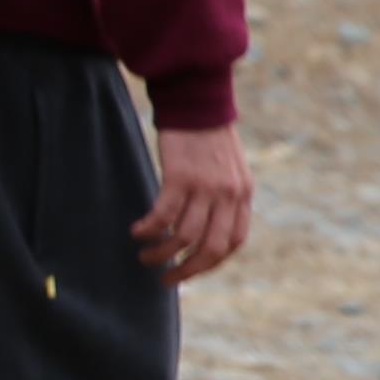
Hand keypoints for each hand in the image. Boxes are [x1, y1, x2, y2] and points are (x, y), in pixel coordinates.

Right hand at [135, 117, 252, 283]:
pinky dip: (148, 230)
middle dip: (188, 270)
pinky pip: (163, 215)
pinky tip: (137, 232)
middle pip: (211, 248)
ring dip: (162, 253)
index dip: (211, 262)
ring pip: (183, 237)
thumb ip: (225, 196)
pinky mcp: (180, 176)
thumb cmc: (207, 134)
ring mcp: (205, 187)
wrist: (197, 99)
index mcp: (243, 194)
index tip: (191, 269)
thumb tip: (208, 226)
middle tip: (167, 279)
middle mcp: (229, 194)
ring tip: (145, 258)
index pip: (233, 242)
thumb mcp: (228, 168)